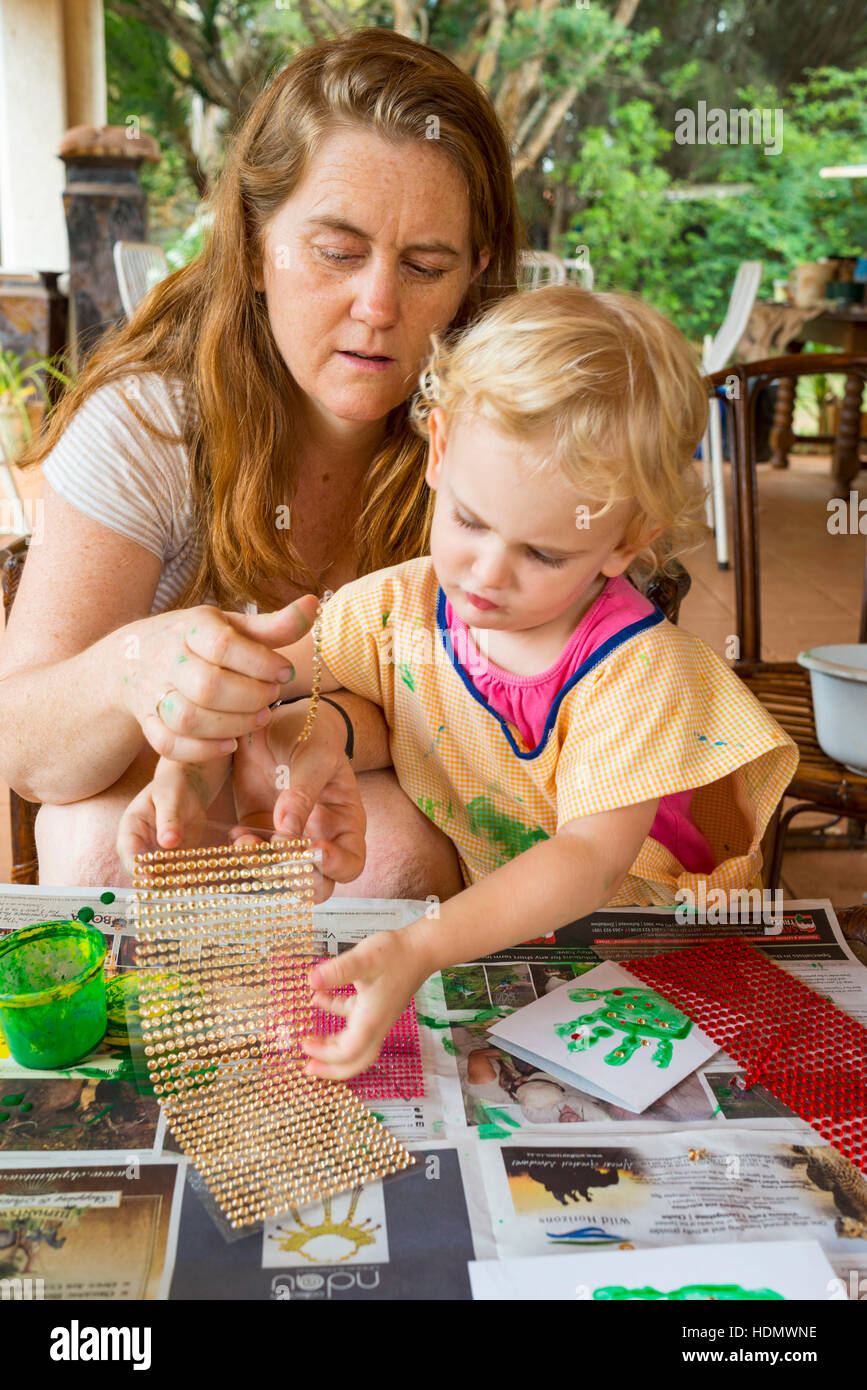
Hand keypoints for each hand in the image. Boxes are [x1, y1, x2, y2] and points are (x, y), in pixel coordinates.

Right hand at [116, 754, 231, 874]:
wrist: (188, 787)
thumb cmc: (173, 788)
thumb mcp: (170, 799)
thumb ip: (169, 819)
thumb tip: (168, 842)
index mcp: (131, 829)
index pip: (129, 853)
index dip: (138, 868)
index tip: (151, 878)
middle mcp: (141, 846)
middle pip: (143, 870)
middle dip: (157, 879)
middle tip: (175, 883)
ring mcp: (157, 853)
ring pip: (161, 874)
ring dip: (174, 881)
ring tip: (190, 882)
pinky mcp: (174, 857)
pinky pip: (179, 871)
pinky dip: (188, 875)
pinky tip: (200, 876)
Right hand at [118, 593, 319, 761]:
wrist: (133, 656)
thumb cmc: (197, 640)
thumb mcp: (232, 625)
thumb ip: (273, 625)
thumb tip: (313, 604)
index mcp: (191, 628)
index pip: (224, 645)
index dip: (261, 663)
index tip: (285, 671)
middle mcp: (168, 660)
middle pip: (208, 687)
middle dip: (250, 697)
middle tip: (272, 696)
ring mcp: (153, 693)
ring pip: (188, 718)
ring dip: (231, 725)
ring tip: (258, 719)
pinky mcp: (147, 721)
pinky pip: (168, 744)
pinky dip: (201, 750)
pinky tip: (230, 745)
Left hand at [230, 699, 364, 902]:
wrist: (277, 720)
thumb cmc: (310, 734)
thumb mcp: (315, 756)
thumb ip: (304, 792)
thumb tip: (287, 831)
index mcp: (345, 822)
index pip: (351, 862)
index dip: (336, 866)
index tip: (313, 849)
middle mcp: (319, 838)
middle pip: (318, 884)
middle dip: (297, 879)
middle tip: (277, 855)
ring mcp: (286, 839)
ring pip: (280, 877)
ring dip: (262, 869)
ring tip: (245, 843)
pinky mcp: (256, 832)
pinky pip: (250, 857)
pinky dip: (242, 853)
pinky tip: (237, 834)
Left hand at [302, 928, 430, 1079]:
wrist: (420, 948)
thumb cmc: (395, 955)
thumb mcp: (363, 960)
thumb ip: (337, 971)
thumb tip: (311, 981)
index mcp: (371, 1020)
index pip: (346, 1052)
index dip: (324, 1055)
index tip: (304, 1046)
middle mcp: (376, 1024)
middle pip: (356, 1061)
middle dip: (331, 1069)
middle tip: (309, 1068)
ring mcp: (377, 1016)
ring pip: (355, 1044)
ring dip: (333, 1046)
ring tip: (311, 1041)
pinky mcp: (377, 1005)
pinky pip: (355, 1020)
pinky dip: (336, 1015)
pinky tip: (320, 998)